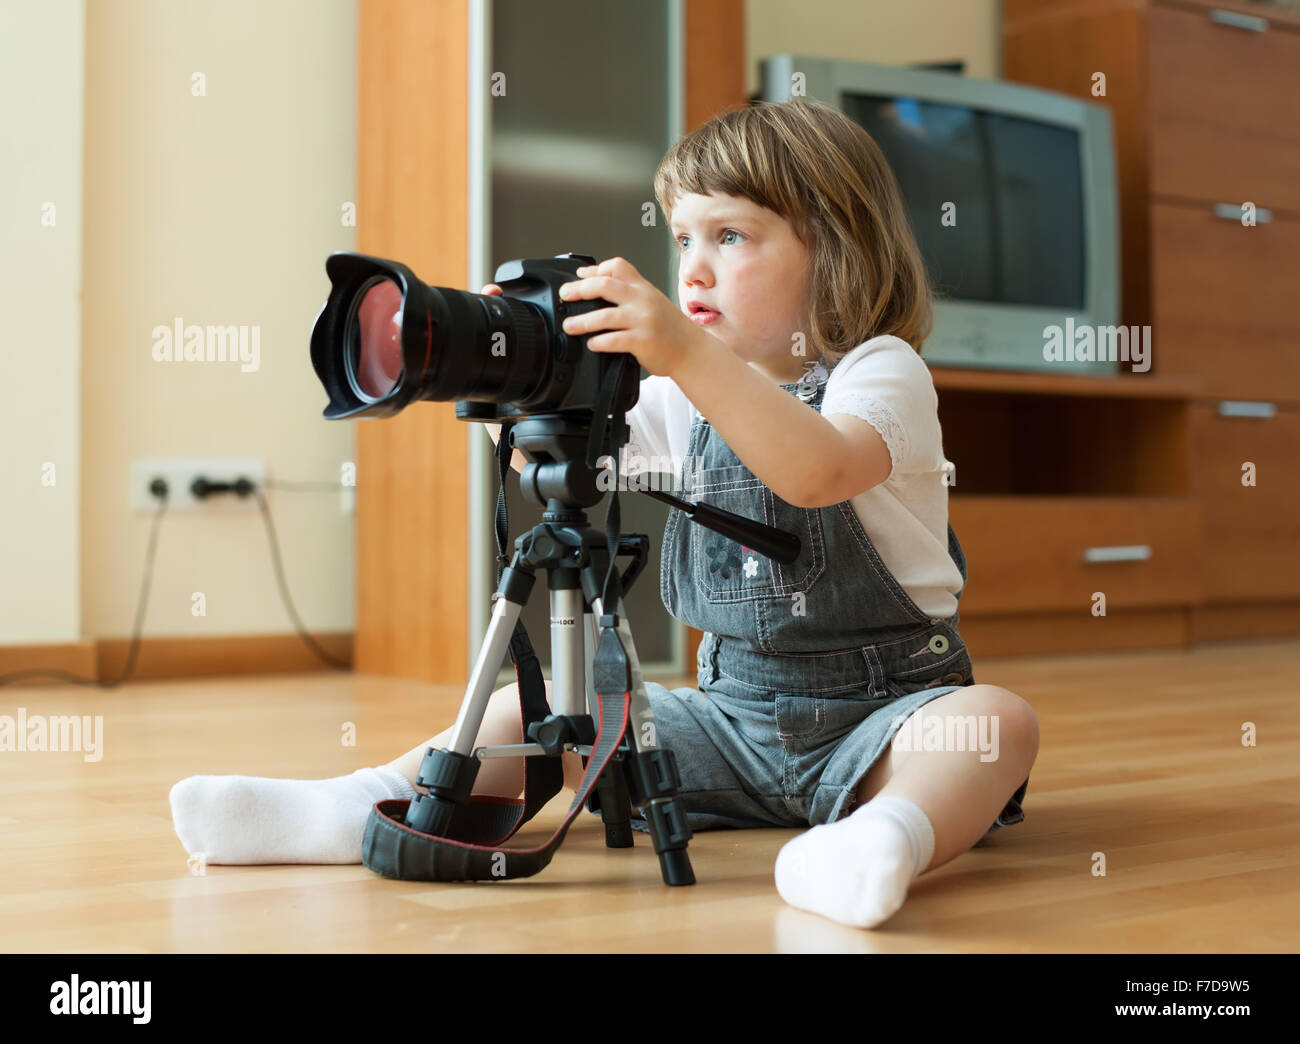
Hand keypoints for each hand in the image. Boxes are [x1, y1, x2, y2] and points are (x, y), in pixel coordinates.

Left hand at [555, 257, 708, 377]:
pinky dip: (599, 342)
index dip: (595, 269)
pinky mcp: (643, 341)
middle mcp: (642, 300)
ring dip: (582, 321)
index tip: (579, 275)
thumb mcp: (652, 301)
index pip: (617, 266)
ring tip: (569, 326)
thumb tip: (595, 287)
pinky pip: (615, 340)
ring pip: (605, 315)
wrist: (691, 350)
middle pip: (605, 286)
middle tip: (565, 295)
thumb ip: (629, 294)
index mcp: (642, 288)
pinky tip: (592, 344)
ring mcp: (643, 320)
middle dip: (580, 290)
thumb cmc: (670, 328)